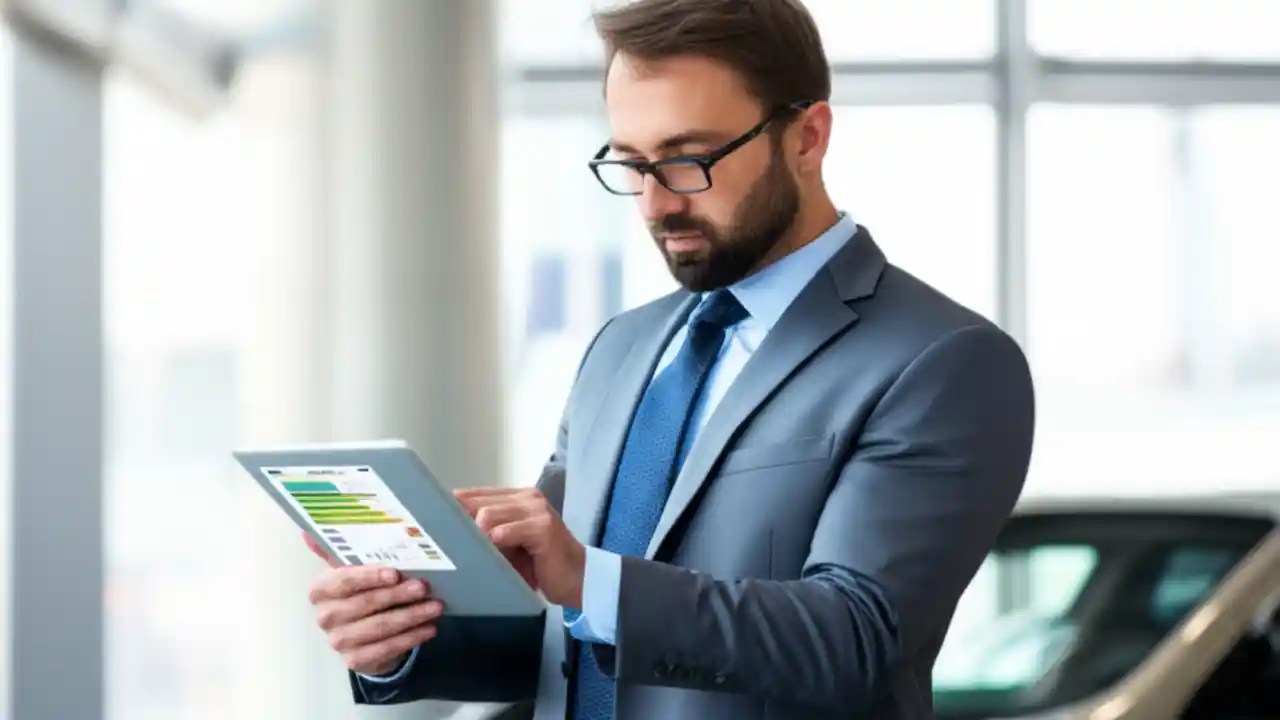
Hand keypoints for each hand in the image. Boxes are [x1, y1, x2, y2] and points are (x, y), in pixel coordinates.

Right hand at [304, 533, 443, 675]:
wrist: (361, 636)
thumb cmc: (359, 594)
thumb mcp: (350, 571)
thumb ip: (337, 552)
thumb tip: (309, 532)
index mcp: (321, 590)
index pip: (344, 581)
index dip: (369, 577)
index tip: (395, 573)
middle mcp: (325, 617)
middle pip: (365, 603)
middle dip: (398, 595)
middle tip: (424, 587)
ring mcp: (339, 641)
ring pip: (380, 627)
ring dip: (411, 616)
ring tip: (435, 606)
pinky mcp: (355, 660)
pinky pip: (388, 648)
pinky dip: (412, 637)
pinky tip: (430, 628)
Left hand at [454, 487, 585, 609]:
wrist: (578, 578)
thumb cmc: (540, 565)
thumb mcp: (509, 545)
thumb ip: (487, 533)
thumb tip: (448, 533)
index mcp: (517, 497)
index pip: (475, 495)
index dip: (451, 508)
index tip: (430, 523)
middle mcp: (527, 497)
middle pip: (476, 502)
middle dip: (457, 523)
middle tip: (441, 544)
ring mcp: (536, 510)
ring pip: (487, 514)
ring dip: (475, 537)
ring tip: (471, 555)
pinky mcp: (543, 527)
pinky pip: (506, 531)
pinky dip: (494, 542)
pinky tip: (491, 556)